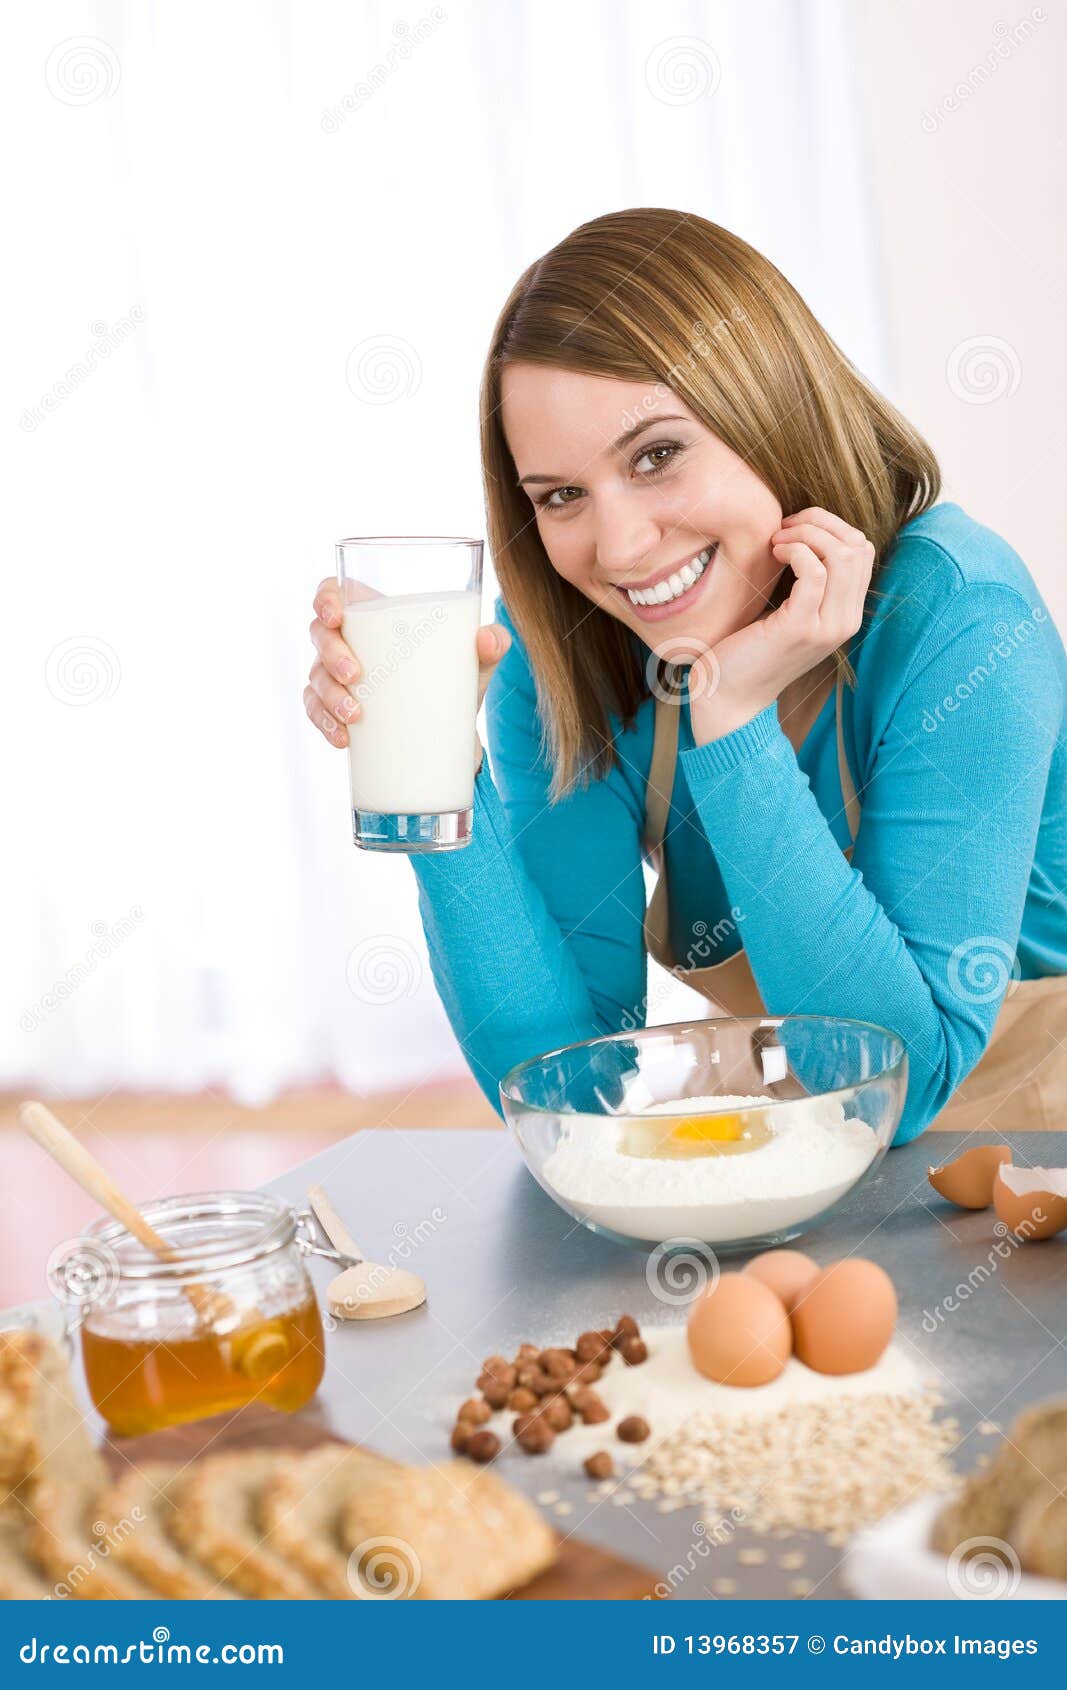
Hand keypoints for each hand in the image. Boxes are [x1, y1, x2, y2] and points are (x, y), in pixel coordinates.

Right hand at [304, 577, 510, 773]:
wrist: (450, 734)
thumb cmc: (454, 679)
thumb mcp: (474, 662)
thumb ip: (491, 644)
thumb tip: (489, 639)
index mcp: (372, 616)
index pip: (333, 591)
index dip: (324, 598)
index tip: (335, 615)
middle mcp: (347, 642)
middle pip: (319, 635)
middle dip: (331, 655)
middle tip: (356, 676)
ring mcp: (335, 677)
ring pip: (315, 678)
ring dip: (328, 696)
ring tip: (355, 715)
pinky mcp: (335, 711)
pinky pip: (315, 713)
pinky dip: (325, 725)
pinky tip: (343, 738)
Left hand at [688, 508, 874, 744]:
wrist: (728, 696)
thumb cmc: (749, 649)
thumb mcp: (788, 612)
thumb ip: (808, 583)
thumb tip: (804, 532)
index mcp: (847, 615)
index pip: (864, 552)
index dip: (832, 527)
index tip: (794, 528)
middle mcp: (846, 622)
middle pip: (859, 547)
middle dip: (821, 523)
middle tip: (784, 528)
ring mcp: (827, 627)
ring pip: (843, 555)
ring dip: (807, 534)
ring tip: (777, 541)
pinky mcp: (801, 628)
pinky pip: (815, 571)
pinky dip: (794, 550)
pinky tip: (773, 553)